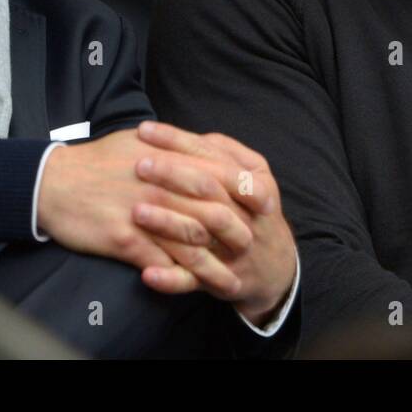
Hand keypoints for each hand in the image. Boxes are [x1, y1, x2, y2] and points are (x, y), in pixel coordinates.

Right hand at [37, 129, 248, 275]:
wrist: (53, 182)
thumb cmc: (97, 161)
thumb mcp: (139, 142)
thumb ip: (176, 147)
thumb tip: (205, 148)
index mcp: (168, 158)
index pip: (219, 174)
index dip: (245, 192)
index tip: (263, 206)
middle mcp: (161, 184)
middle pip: (212, 209)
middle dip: (237, 232)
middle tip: (254, 248)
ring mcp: (144, 212)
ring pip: (192, 242)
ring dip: (215, 266)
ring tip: (233, 281)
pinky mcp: (126, 239)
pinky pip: (161, 263)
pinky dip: (182, 279)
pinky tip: (195, 289)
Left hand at [131, 121, 297, 326]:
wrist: (275, 265)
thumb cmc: (253, 210)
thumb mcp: (254, 176)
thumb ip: (226, 152)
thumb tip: (190, 136)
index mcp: (255, 182)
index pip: (214, 156)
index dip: (178, 141)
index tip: (144, 130)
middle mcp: (246, 215)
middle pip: (209, 190)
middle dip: (173, 175)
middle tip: (139, 165)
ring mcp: (233, 250)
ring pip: (200, 234)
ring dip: (168, 223)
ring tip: (136, 212)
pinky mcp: (220, 280)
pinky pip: (193, 281)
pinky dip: (170, 279)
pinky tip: (146, 273)